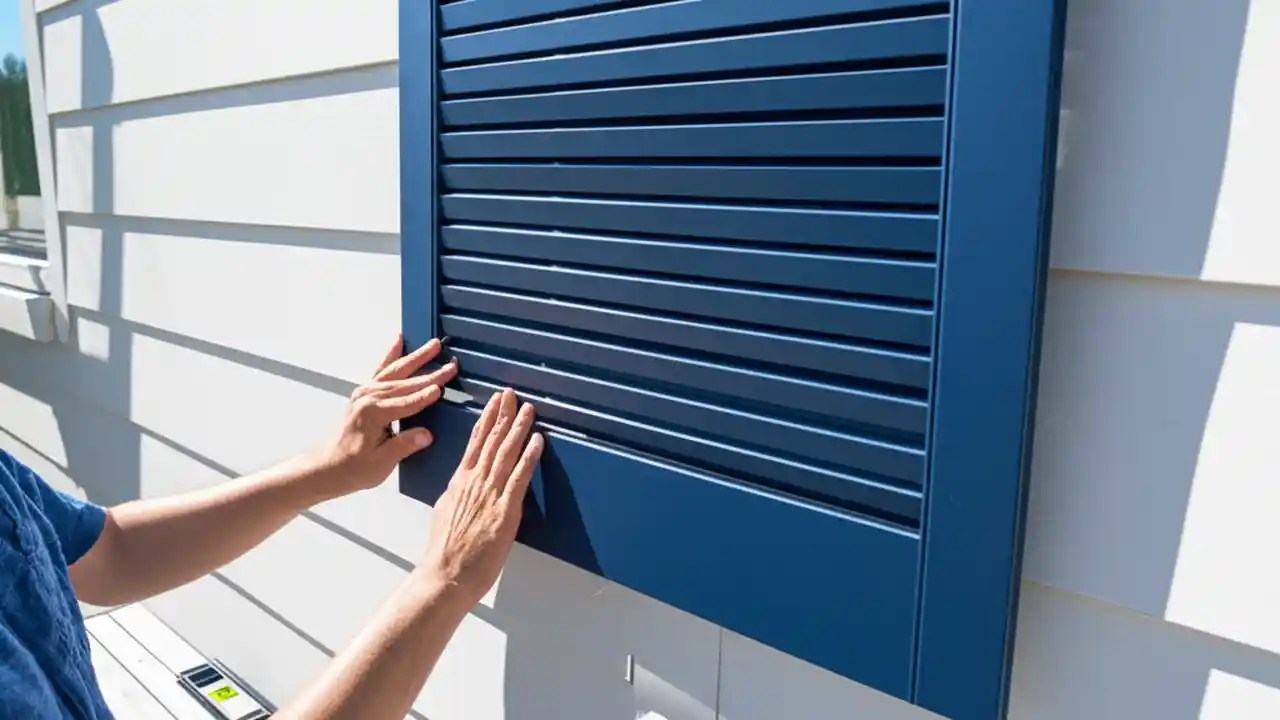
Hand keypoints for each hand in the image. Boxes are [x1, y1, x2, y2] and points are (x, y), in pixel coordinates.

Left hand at [312, 335, 457, 499]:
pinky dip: (390, 354)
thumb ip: (404, 446)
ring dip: (417, 357)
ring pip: (396, 370)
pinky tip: (398, 340)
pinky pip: (381, 369)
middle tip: (452, 365)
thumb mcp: (381, 463)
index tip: (443, 388)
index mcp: (373, 414)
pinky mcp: (364, 392)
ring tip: (435, 345)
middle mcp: (368, 397)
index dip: (426, 396)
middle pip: (406, 383)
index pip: (407, 402)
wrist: (328, 467)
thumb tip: (426, 435)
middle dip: (431, 374)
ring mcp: (365, 392)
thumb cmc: (354, 468)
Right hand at [417, 389, 544, 603]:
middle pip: (491, 441)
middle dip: (503, 415)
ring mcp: (489, 495)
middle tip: (512, 394)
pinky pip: (520, 477)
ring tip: (528, 409)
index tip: (494, 403)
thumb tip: (463, 487)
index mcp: (459, 482)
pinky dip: (529, 456)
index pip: (474, 443)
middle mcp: (474, 483)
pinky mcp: (505, 511)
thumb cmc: (443, 553)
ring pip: (506, 453)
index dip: (487, 420)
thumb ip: (458, 496)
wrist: (444, 575)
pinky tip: (538, 440)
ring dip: (519, 428)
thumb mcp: (445, 513)